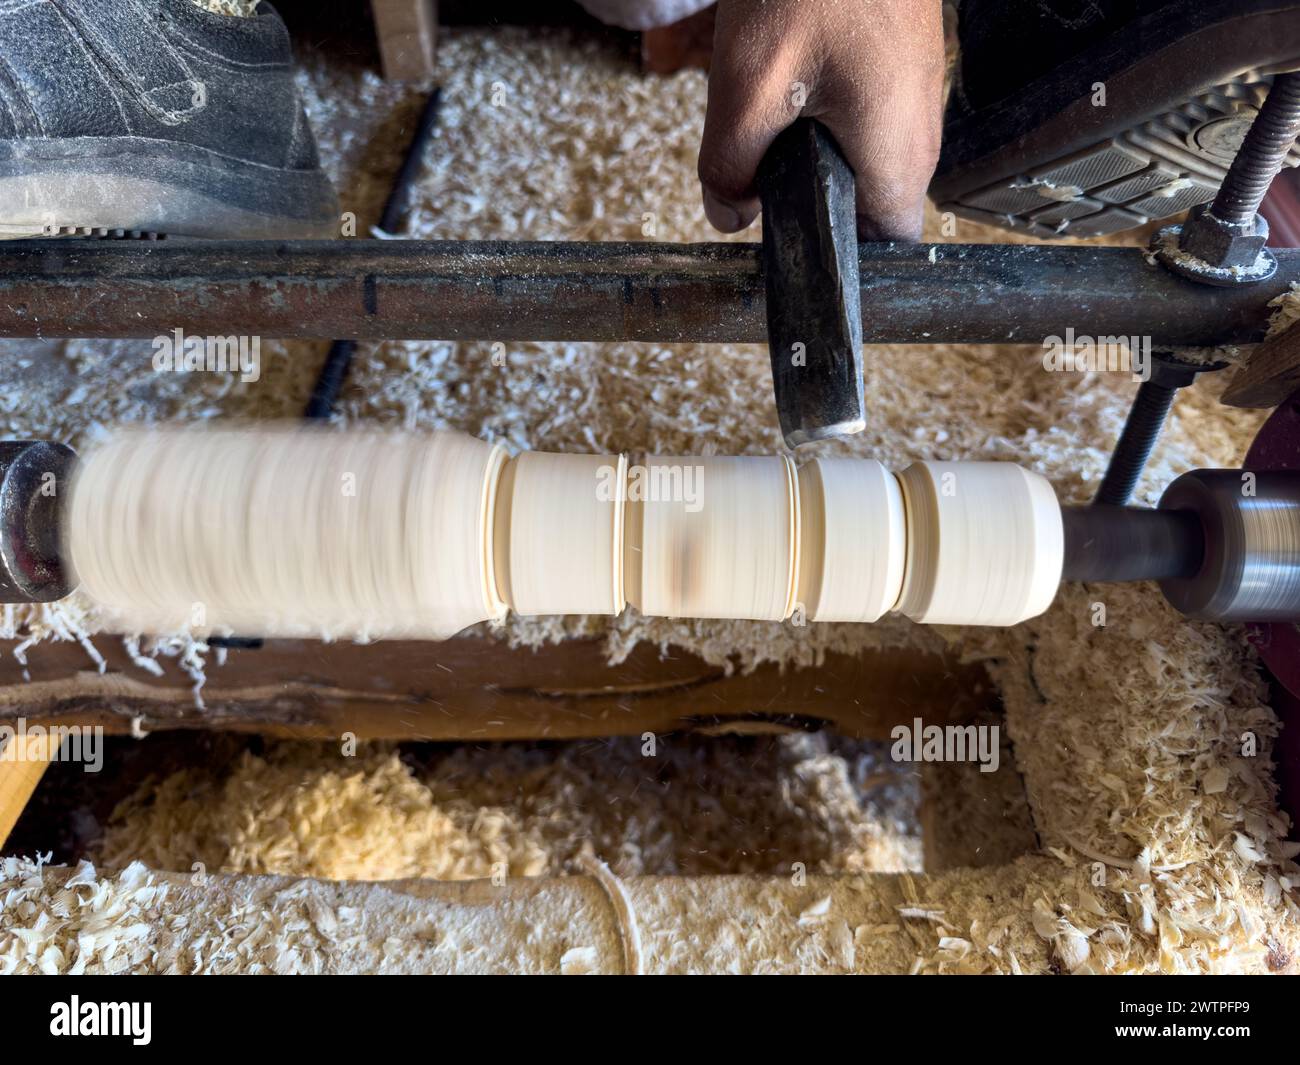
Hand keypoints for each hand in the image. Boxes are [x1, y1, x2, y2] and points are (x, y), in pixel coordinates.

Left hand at [698, 0, 945, 240]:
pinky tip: (794, 80)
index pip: (885, 246)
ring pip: (867, 158)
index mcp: (897, 153)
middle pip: (871, 204)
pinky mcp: (904, 62)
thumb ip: (731, 166)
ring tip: (777, 117)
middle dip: (816, 200)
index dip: (837, 256)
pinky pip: (868, 115)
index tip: (791, 243)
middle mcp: (922, 130)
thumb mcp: (748, 86)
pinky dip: (828, 113)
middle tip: (764, 173)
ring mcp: (918, 93)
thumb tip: (728, 216)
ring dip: (819, 154)